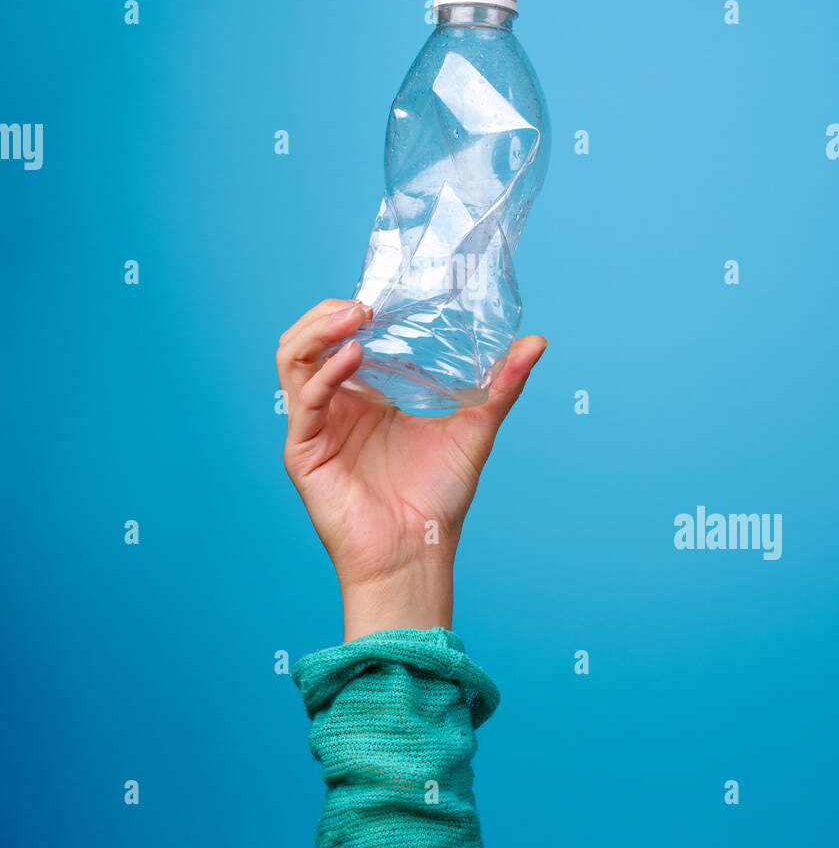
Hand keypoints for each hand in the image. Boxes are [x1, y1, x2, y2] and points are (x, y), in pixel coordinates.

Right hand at [276, 298, 546, 640]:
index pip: (341, 337)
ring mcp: (314, 427)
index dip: (354, 310)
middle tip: (366, 303)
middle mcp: (333, 406)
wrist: (419, 553)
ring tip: (355, 316)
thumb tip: (537, 342)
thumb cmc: (438, 499)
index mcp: (363, 396)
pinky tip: (354, 358)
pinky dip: (327, 374)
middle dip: (328, 313)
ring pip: (292, 360)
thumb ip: (501, 384)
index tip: (386, 294)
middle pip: (306, 341)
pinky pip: (304, 401)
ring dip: (318, 331)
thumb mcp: (474, 427)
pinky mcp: (303, 452)